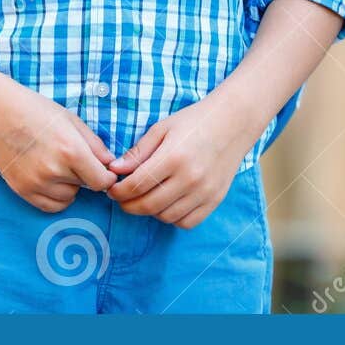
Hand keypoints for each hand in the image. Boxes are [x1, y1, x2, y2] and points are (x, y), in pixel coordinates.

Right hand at [0, 74, 117, 212]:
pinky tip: (49, 177)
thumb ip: (95, 145)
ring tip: (54, 162)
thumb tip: (111, 165)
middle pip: (85, 187)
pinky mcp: (22, 190)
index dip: (106, 176)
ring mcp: (36, 183)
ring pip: (68, 197)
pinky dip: (55, 195)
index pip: (102, 181)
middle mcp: (54, 171)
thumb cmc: (35, 110)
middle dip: (84, 174)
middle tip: (69, 154)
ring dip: (69, 185)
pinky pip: (51, 206)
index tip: (104, 171)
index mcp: (70, 151)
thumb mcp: (71, 120)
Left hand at [105, 92, 257, 227]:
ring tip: (143, 199)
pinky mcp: (215, 200)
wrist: (233, 123)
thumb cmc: (194, 122)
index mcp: (173, 157)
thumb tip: (115, 170)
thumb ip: (138, 151)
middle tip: (122, 199)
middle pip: (149, 205)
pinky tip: (166, 205)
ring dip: (149, 212)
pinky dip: (172, 218)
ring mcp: (204, 192)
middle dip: (129, 205)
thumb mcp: (161, 129)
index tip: (111, 190)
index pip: (137, 185)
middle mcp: (190, 178)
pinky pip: (188, 222)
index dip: (119, 191)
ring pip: (167, 217)